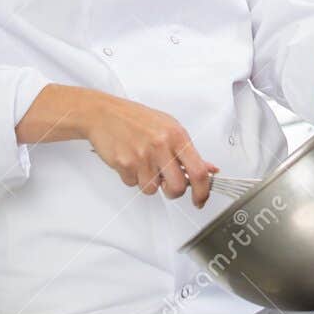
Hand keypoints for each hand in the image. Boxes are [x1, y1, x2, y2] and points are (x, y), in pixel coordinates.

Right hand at [80, 93, 218, 207]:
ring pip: (153, 190)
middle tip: (167, 183)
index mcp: (177, 135)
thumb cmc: (137, 119)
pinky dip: (132, 177)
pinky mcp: (124, 164)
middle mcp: (161, 145)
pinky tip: (131, 160)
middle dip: (173, 192)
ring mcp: (142, 156)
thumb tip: (209, 168)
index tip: (200, 200)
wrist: (104, 114)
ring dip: (149, 182)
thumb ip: (187, 151)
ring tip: (144, 163)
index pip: (198, 171)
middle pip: (177, 187)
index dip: (203, 191)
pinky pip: (133, 184)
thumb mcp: (169, 127)